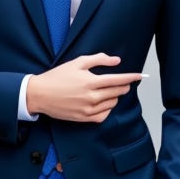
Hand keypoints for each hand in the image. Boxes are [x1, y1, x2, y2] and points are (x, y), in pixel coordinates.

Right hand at [26, 53, 141, 122]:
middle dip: (123, 86)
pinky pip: (103, 116)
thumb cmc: (57, 77)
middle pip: (117, 92)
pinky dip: (107, 109)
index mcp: (91, 81)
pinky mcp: (84, 118)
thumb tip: (116, 61)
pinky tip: (102, 103)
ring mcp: (88, 109)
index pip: (118, 80)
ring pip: (112, 104)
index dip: (130, 77)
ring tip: (108, 91)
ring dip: (114, 97)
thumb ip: (99, 59)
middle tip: (123, 82)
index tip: (139, 76)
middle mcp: (91, 97)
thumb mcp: (77, 62)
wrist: (40, 94)